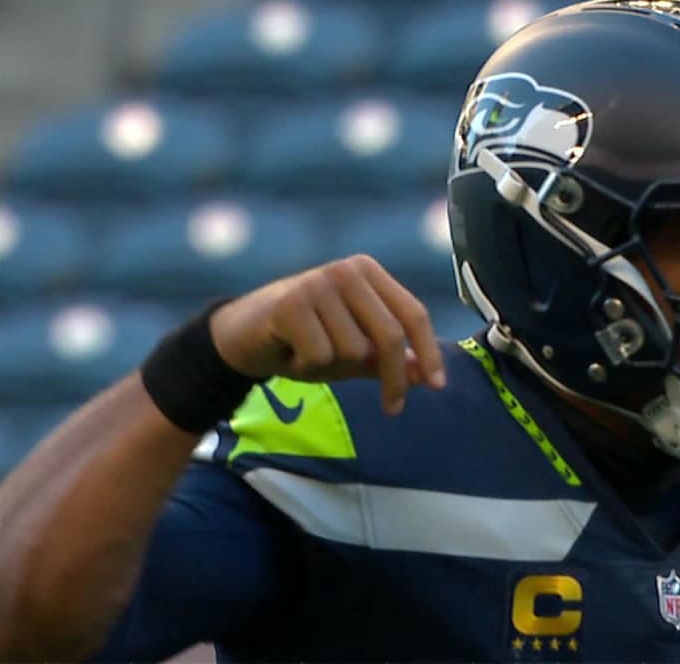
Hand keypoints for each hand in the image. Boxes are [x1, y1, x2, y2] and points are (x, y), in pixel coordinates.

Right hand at [209, 254, 446, 414]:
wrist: (241, 337)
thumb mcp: (355, 353)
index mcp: (369, 273)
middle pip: (389, 336)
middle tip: (393, 408)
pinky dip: (307, 366)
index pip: (413, 314)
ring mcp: (318, 283)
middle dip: (394, 379)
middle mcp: (347, 271)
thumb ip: (392, 359)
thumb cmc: (304, 341)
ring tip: (310, 354)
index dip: (429, 352)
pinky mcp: (291, 303)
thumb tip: (429, 375)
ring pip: (353, 350)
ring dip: (334, 368)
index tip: (438, 387)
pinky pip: (320, 355)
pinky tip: (290, 352)